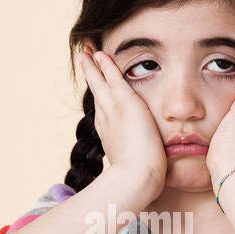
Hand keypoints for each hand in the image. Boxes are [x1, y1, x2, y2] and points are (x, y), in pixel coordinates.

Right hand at [77, 43, 167, 192]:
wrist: (136, 179)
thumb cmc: (141, 180)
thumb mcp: (138, 170)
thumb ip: (141, 164)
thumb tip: (150, 170)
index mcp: (111, 137)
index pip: (104, 113)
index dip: (100, 100)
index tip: (98, 93)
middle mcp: (107, 122)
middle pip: (97, 94)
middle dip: (91, 78)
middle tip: (84, 63)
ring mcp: (113, 111)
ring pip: (100, 83)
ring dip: (93, 67)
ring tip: (86, 53)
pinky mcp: (124, 103)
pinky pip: (113, 77)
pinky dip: (105, 65)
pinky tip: (101, 54)